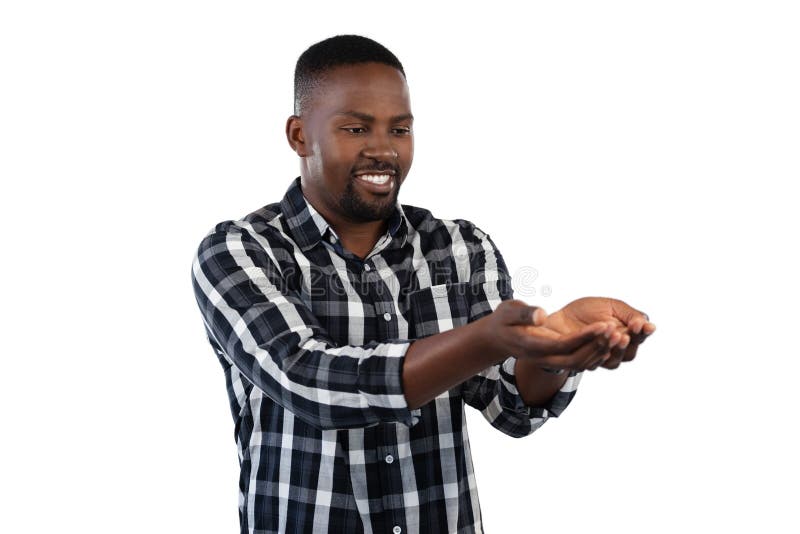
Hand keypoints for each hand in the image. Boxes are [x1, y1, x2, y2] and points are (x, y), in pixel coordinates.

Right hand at [487, 300, 616, 371]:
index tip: (604, 323)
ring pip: (580, 364)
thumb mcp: (508, 311)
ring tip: (618, 335)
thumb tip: (541, 315)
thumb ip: (524, 314)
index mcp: (532, 346)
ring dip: (600, 351)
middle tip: (617, 330)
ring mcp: (549, 361)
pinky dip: (595, 354)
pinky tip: (608, 342)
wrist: (496, 338)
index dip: (586, 336)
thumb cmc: (502, 320)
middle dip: (598, 345)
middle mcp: (543, 358)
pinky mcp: (555, 360)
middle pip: (576, 359)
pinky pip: (578, 362)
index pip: (564, 344)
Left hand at [541, 297, 655, 369]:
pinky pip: (593, 363)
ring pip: (613, 362)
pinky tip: (598, 342)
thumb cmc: (585, 310)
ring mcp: (600, 358)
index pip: (639, 338)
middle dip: (629, 343)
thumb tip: (648, 326)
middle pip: (629, 354)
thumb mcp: (611, 306)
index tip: (644, 326)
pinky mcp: (584, 363)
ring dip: (615, 349)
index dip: (642, 333)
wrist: (558, 317)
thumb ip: (630, 315)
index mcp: (625, 335)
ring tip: (614, 334)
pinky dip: (597, 352)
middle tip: (627, 333)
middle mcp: (615, 351)